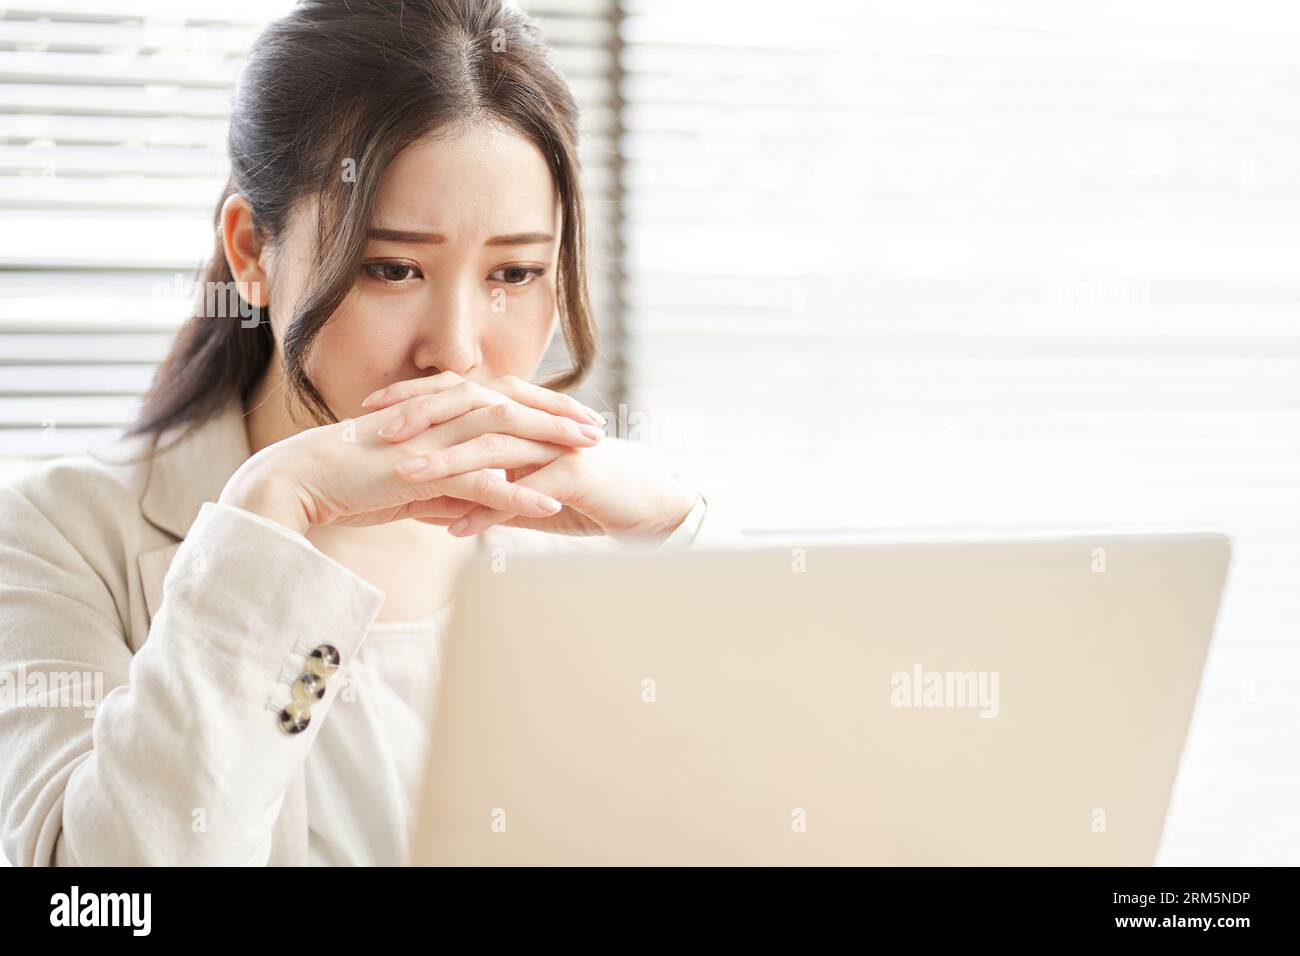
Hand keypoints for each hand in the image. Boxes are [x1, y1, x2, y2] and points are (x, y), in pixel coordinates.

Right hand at [219, 371, 607, 535]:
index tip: (575, 416)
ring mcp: (433, 442)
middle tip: (598, 425)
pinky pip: (481, 483)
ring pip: (504, 437)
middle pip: (512, 407)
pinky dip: (519, 494)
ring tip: (590, 454)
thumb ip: (443, 488)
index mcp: (435, 413)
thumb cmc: (347, 483)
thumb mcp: (408, 483)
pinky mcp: (423, 472)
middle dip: (559, 415)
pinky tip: (551, 505)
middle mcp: (438, 418)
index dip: (540, 406)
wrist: (299, 483)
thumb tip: (470, 505)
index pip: (499, 400)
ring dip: (551, 445)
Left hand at [364, 377, 699, 544]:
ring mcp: (557, 445)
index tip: (369, 410)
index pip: (460, 393)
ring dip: (447, 460)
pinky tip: (458, 528)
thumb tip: (436, 508)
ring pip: (493, 443)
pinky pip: (525, 489)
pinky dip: (489, 509)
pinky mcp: (576, 475)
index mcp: (521, 415)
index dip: (414, 397)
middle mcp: (536, 421)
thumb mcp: (526, 492)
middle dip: (421, 416)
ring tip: (406, 476)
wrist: (649, 506)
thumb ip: (486, 493)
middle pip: (471, 406)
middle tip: (378, 433)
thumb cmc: (586, 496)